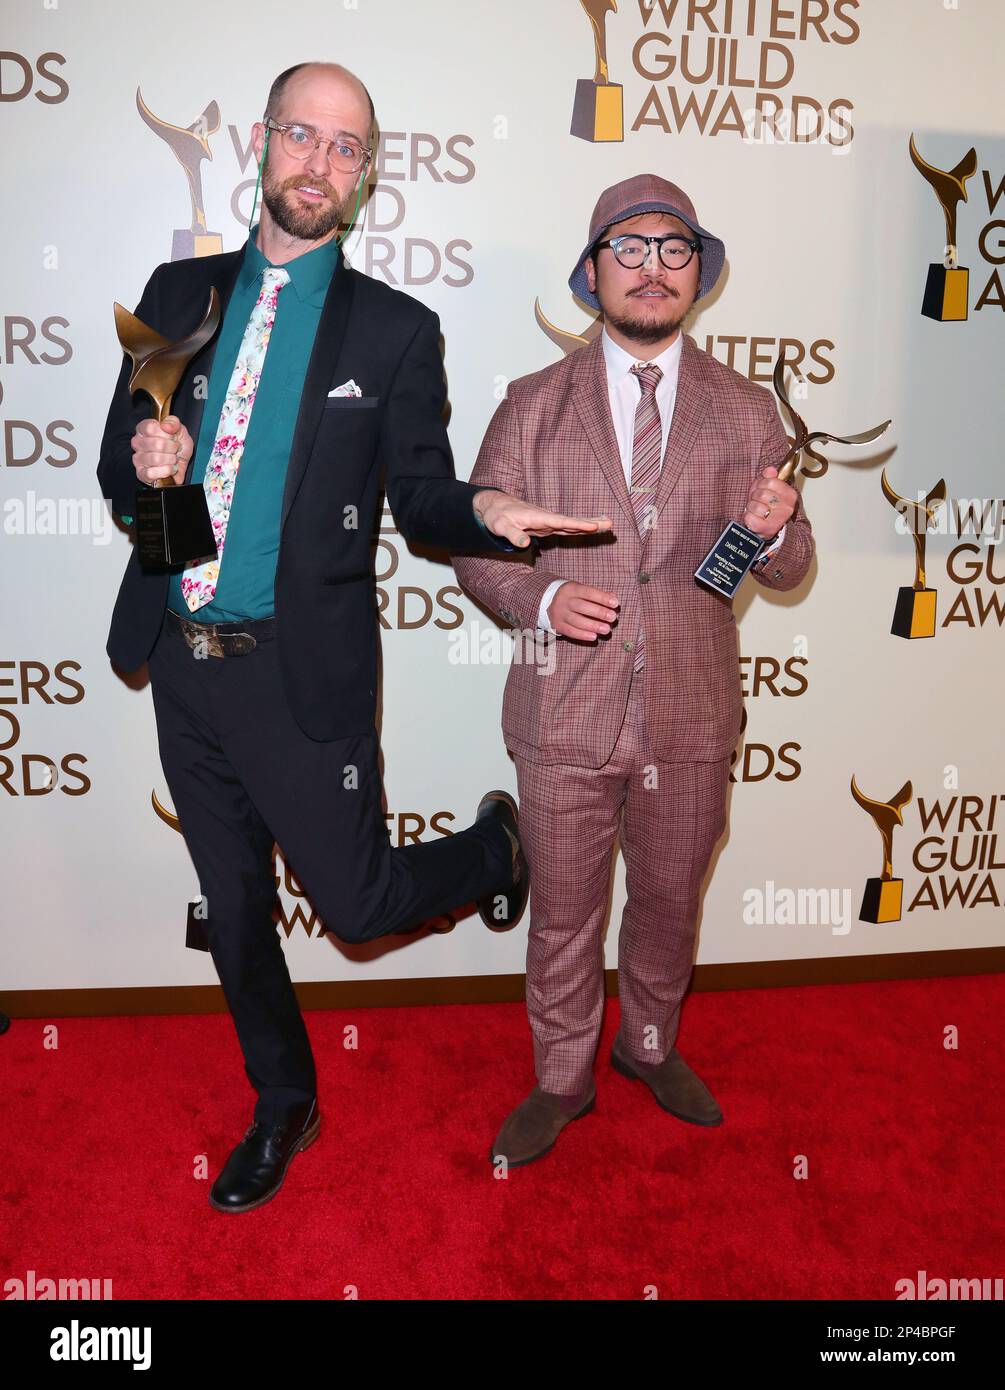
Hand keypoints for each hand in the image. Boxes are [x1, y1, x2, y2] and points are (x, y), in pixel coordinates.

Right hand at [131, 416, 193, 486]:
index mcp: (143, 429)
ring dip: (171, 460)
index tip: (172, 437)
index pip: (151, 427)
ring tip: (172, 459)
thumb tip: (165, 425)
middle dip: (172, 448)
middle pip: (156, 444)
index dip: (167, 434)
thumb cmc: (178, 446)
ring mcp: (137, 459)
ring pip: (156, 459)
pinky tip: (169, 469)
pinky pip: (152, 473)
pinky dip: (166, 471)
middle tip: (175, 449)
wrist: (180, 465)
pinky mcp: (141, 474)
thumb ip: (174, 423)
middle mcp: (137, 442)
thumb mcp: (180, 431)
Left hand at [473, 489, 612, 548]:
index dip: (577, 524)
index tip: (593, 526)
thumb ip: (513, 536)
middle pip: (571, 521)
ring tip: (608, 524)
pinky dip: (580, 526)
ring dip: (590, 523)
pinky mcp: (547, 525)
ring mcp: (547, 522)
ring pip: (571, 523)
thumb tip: (525, 544)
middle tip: (610, 523)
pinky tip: (591, 526)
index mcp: (537, 518)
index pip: (561, 522)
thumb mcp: (500, 526)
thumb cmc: (497, 515)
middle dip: (591, 522)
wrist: (494, 505)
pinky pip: (566, 526)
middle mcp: (546, 519)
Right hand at [548, 582, 619, 641]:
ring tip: (607, 629)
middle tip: (612, 617)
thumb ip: (599, 594)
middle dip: (599, 612)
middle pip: (582, 607)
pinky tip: (594, 637)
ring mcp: (559, 613)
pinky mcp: (557, 625)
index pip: (588, 592)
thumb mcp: (584, 591)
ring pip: (576, 620)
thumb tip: (613, 598)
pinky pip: (570, 631)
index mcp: (572, 588)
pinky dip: (583, 635)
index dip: (602, 598)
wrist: (551, 602)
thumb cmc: (575, 597)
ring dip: (593, 626)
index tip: (615, 604)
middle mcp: (563, 600)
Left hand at [741, 465, 796, 538]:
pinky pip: (749, 517)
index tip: (762, 488)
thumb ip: (770, 477)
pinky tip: (754, 518)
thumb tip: (770, 470)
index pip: (771, 482)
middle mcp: (787, 507)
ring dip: (751, 507)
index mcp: (790, 494)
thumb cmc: (769, 506)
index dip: (761, 484)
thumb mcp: (769, 488)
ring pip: (754, 506)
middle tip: (757, 501)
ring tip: (756, 510)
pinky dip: (748, 517)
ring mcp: (778, 519)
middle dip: (755, 496)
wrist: (769, 527)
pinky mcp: (767, 529)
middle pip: (761, 494)